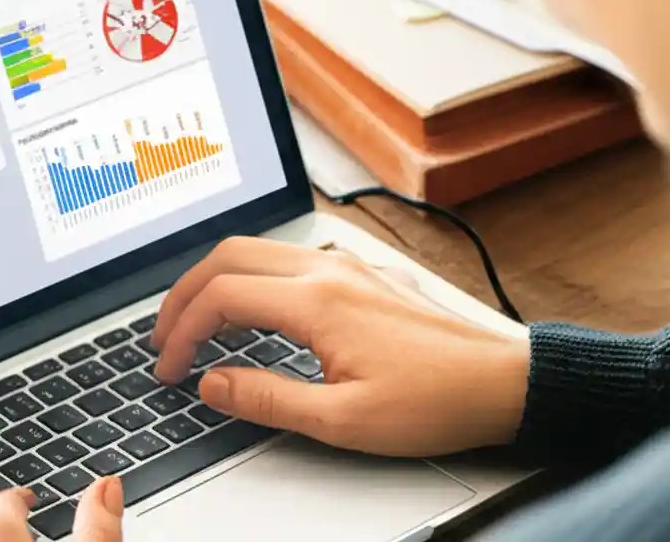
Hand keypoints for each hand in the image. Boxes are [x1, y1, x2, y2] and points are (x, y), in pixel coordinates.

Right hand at [151, 237, 529, 456]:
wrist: (504, 383)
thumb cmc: (435, 403)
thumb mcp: (343, 421)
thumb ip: (268, 399)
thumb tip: (212, 384)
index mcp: (317, 302)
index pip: (221, 297)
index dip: (183, 331)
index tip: (171, 367)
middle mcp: (327, 270)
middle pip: (229, 256)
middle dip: (185, 293)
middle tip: (165, 335)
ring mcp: (347, 266)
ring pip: (258, 249)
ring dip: (217, 280)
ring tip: (197, 321)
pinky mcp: (363, 274)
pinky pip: (289, 257)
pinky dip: (252, 276)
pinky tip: (253, 308)